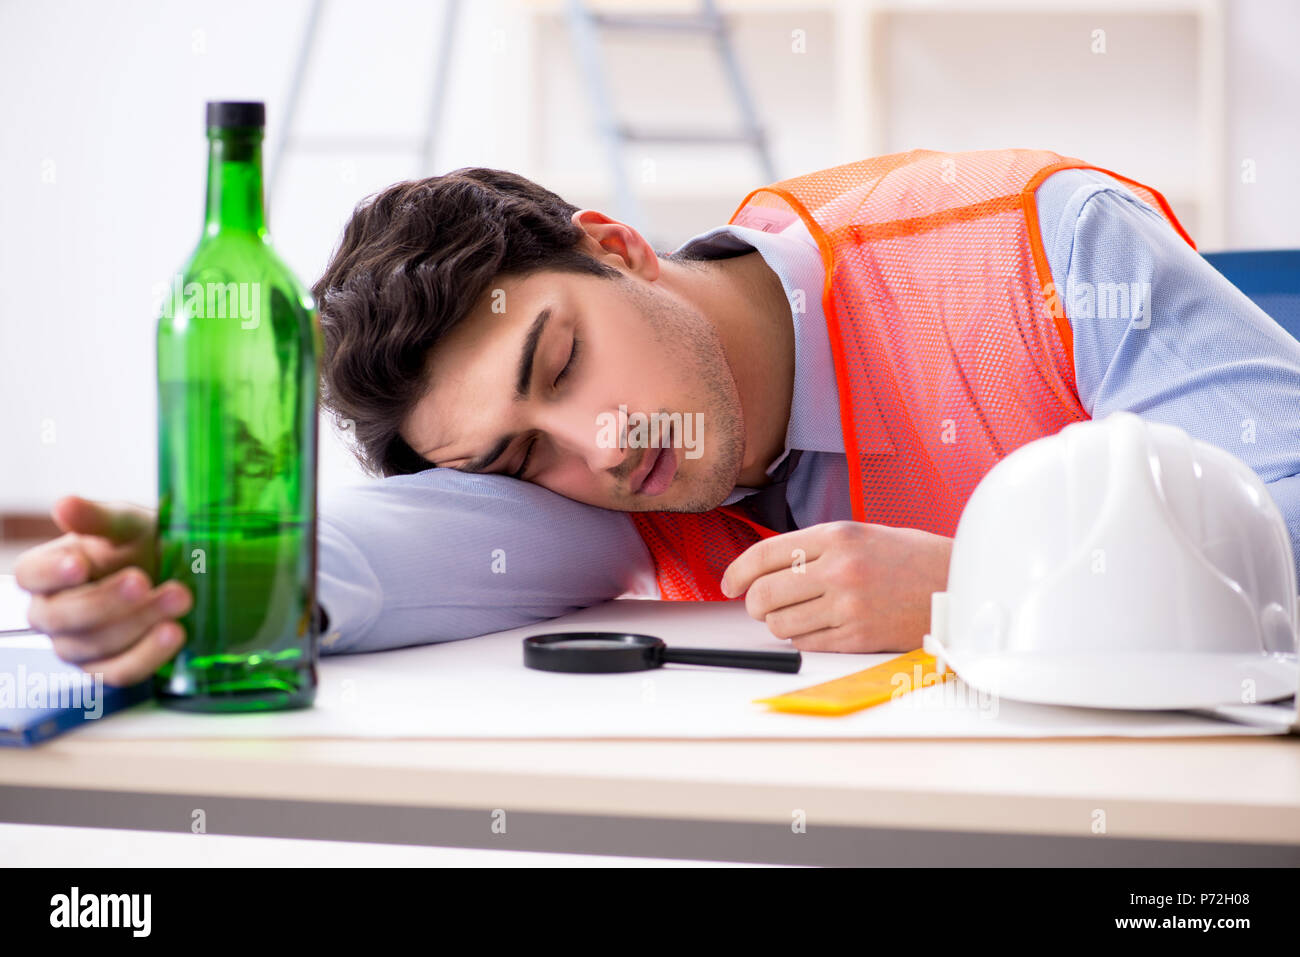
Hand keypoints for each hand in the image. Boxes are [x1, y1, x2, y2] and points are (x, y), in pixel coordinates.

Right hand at [15, 496, 191, 685]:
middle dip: (106, 600)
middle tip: (143, 580)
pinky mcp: (107, 669)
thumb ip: (97, 518)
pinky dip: (148, 655)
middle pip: (62, 617)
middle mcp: (52, 613)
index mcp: (47, 572)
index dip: (52, 573)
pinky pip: (120, 673)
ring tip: (178, 598)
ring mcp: (77, 646)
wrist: (178, 573)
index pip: (31, 575)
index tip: (81, 564)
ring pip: (94, 646)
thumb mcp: (125, 525)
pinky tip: (174, 632)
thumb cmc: (139, 546)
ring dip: (138, 623)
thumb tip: (64, 505)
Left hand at [719, 520, 951, 652]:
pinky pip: (806, 643)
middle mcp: (839, 570)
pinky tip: (820, 626)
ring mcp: (848, 606)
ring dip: (779, 623)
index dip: (737, 572)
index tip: (728, 583)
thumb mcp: (862, 535)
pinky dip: (803, 638)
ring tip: (797, 614)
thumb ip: (815, 547)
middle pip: (763, 594)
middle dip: (755, 603)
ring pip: (779, 624)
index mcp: (837, 537)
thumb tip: (767, 566)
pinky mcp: (858, 637)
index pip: (764, 554)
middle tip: (761, 604)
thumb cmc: (912, 558)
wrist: (960, 586)